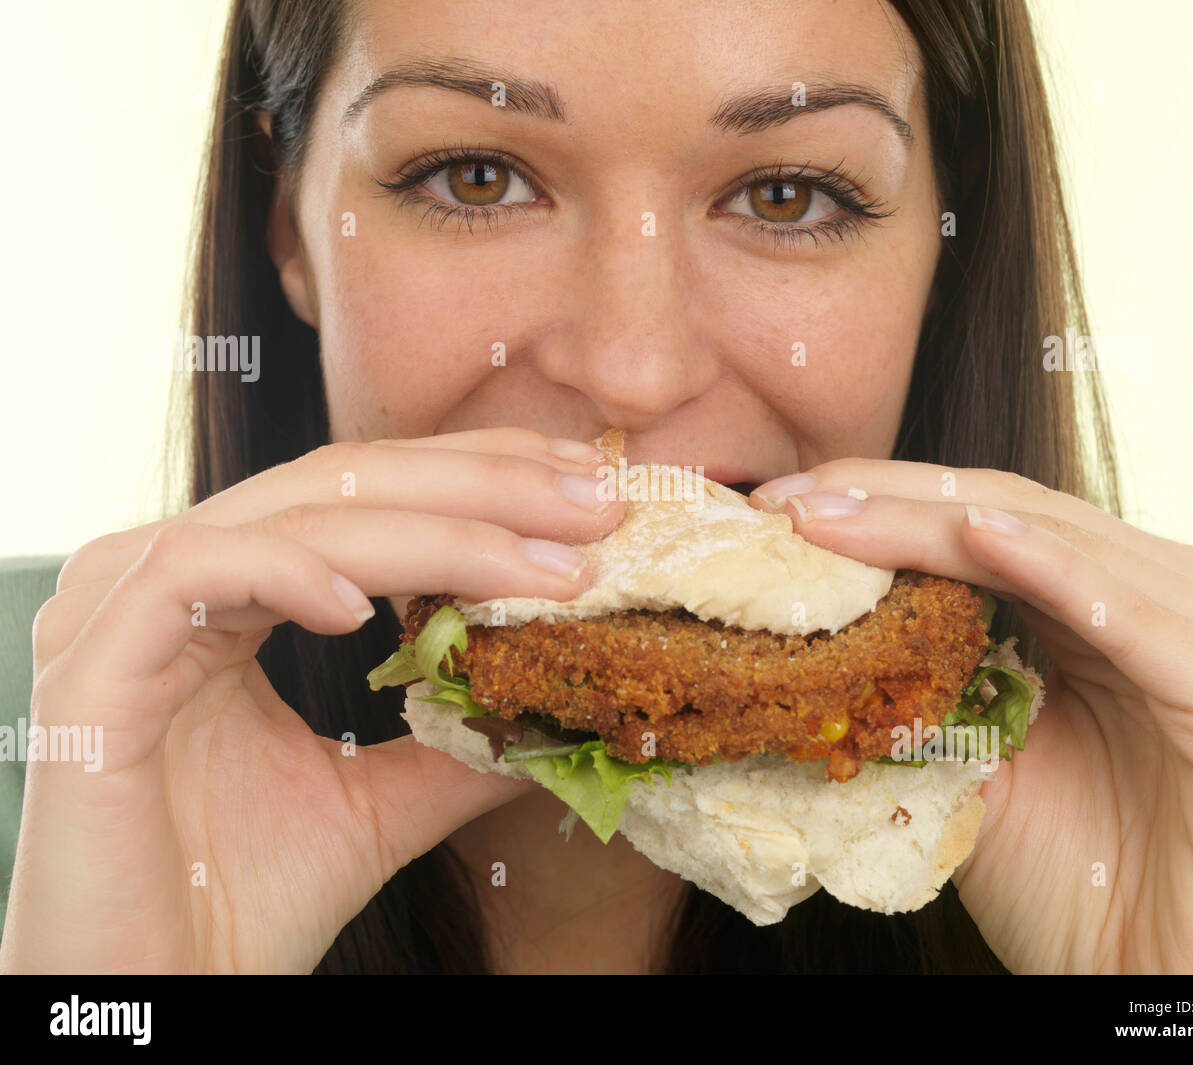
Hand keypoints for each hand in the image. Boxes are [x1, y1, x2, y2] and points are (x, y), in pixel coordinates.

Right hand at [0, 428, 622, 973]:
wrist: (153, 1003)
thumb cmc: (240, 901)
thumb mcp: (379, 803)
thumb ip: (457, 741)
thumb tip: (563, 702)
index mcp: (231, 592)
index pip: (366, 493)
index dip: (480, 473)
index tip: (586, 484)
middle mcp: (176, 579)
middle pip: (345, 481)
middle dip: (486, 483)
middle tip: (597, 500)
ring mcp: (121, 612)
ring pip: (294, 516)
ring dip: (435, 530)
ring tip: (541, 567)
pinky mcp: (90, 669)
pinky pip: (192, 574)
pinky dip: (289, 575)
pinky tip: (367, 616)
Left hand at [751, 461, 1192, 973]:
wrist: (1145, 986)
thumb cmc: (1068, 877)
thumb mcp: (971, 756)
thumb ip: (925, 678)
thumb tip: (808, 623)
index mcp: (1104, 602)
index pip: (979, 520)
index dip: (877, 501)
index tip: (775, 506)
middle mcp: (1164, 599)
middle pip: (1008, 517)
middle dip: (887, 500)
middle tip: (785, 501)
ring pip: (1057, 547)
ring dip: (940, 523)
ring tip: (838, 512)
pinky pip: (1139, 622)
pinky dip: (1056, 573)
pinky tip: (979, 539)